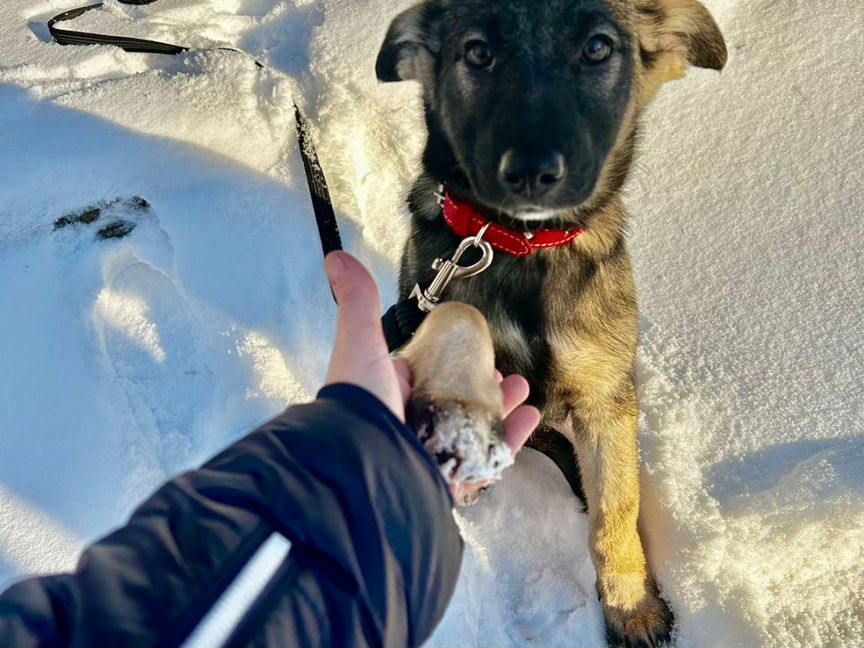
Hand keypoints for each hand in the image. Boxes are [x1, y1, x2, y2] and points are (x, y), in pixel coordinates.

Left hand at [324, 252, 540, 497]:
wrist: (361, 468)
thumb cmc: (360, 404)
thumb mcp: (360, 344)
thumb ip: (359, 302)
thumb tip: (335, 256)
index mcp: (389, 396)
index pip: (428, 377)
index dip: (455, 364)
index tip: (480, 353)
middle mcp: (408, 427)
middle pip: (455, 404)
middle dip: (486, 388)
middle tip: (509, 377)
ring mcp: (430, 455)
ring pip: (473, 430)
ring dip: (503, 409)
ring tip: (524, 392)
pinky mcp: (448, 480)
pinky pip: (483, 459)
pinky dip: (508, 441)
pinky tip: (530, 420)